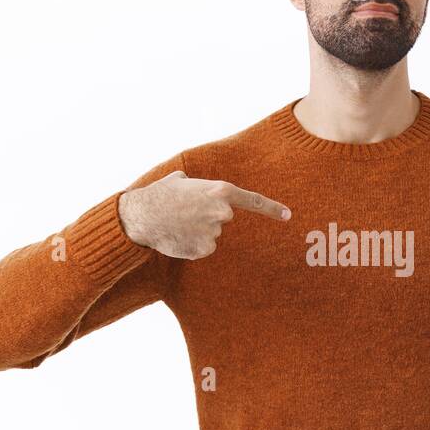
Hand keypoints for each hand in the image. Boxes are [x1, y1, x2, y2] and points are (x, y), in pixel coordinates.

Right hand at [118, 171, 290, 258]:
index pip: (252, 201)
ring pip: (212, 233)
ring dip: (198, 229)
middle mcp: (222, 213)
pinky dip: (192, 243)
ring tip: (178, 222)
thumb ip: (199, 186)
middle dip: (209, 215)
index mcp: (220, 191)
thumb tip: (194, 189)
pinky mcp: (204, 250)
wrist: (141, 217)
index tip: (287, 215)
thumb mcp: (182, 180)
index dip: (272, 208)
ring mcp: (214, 233)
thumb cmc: (160, 194)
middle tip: (186, 210)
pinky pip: (203, 246)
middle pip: (224, 217)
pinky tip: (178, 236)